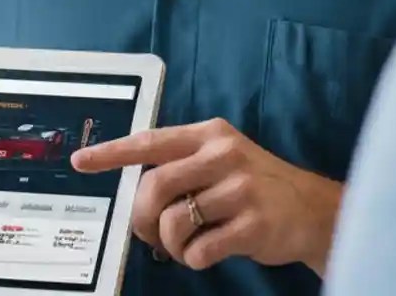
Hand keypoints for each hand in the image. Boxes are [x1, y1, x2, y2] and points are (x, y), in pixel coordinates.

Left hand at [72, 118, 341, 274]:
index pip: (150, 141)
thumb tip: (136, 192)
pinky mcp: (253, 225)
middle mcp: (223, 156)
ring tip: (185, 245)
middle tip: (148, 234)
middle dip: (141, 218)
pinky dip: (193, 259)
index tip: (81, 162)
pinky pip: (199, 250)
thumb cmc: (257, 185)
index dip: (112, 153)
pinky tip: (206, 253)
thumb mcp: (223, 158)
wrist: (314, 210)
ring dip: (170, 244)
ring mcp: (240, 189)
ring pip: (173, 222)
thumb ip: (183, 164)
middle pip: (154, 186)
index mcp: (209, 135)